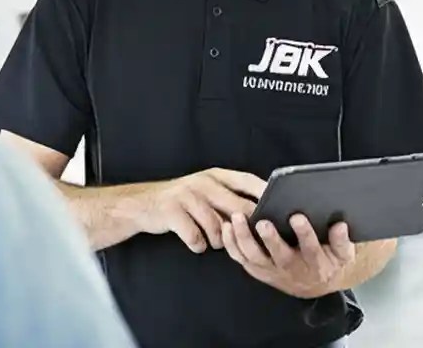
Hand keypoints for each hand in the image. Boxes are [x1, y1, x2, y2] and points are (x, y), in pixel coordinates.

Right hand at [138, 168, 265, 253]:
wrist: (143, 204)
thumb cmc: (183, 201)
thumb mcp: (206, 190)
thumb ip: (229, 197)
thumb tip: (261, 213)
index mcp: (215, 175)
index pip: (248, 181)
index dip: (265, 194)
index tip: (279, 206)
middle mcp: (203, 182)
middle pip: (237, 207)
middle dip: (246, 226)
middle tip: (247, 238)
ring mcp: (187, 196)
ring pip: (217, 227)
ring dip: (218, 240)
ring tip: (213, 240)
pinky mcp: (172, 212)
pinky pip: (196, 238)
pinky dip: (198, 246)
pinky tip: (196, 244)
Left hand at [221, 213, 355, 299]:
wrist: (315, 282)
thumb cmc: (328, 259)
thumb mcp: (343, 252)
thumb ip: (342, 240)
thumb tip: (340, 225)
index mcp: (316, 262)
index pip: (311, 248)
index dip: (305, 234)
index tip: (298, 217)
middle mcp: (292, 268)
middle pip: (280, 256)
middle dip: (271, 239)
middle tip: (262, 222)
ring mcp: (272, 270)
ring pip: (256, 258)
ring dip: (244, 239)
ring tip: (237, 219)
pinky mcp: (258, 270)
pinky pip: (242, 259)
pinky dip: (232, 245)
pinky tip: (227, 227)